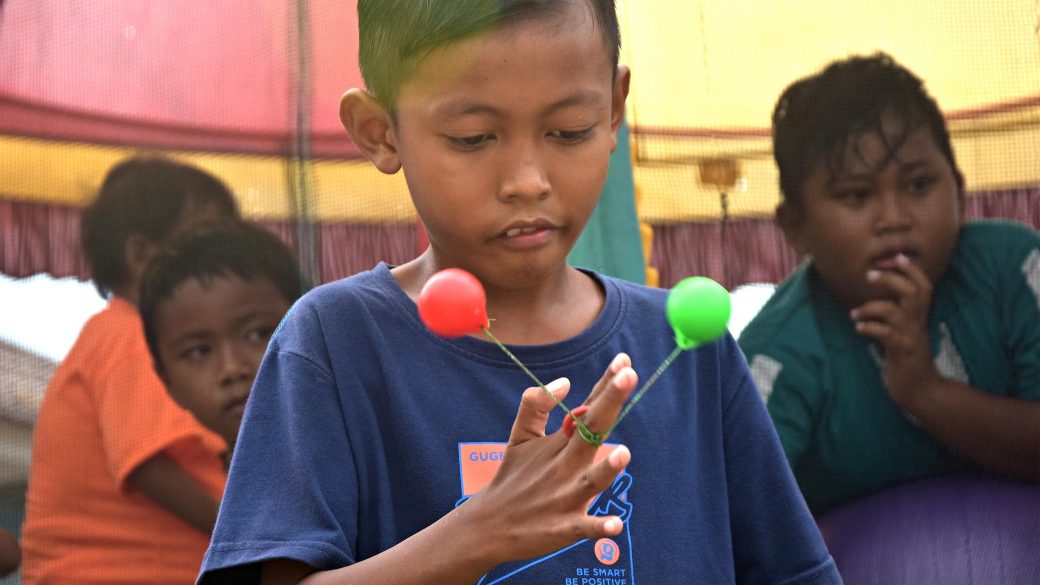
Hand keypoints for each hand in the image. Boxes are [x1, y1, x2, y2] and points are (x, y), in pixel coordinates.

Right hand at [463, 353, 636, 565]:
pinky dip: (598, 527)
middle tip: (628, 376)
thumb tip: (565, 382)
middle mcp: (564, 465)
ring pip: (591, 481)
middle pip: (592, 431)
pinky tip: (615, 525)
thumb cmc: (512, 478)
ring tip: (622, 453)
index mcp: (559, 442)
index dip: (607, 384)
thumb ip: (537, 405)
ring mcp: (564, 497)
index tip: (625, 361)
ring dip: (606, 468)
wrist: (488, 526)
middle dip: (609, 403)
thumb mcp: (520, 436)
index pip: (588, 408)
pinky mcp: (562, 528)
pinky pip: (584, 528)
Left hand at [850, 254, 941, 409]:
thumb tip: (878, 295)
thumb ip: (898, 313)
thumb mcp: (905, 331)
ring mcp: (910, 336)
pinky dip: (868, 327)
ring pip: (894, 310)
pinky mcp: (900, 351)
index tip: (894, 257)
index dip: (911, 269)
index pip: (924, 285)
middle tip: (868, 275)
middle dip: (890, 278)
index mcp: (920, 315)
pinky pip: (883, 332)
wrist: (920, 388)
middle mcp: (918, 322)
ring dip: (869, 307)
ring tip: (854, 314)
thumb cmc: (907, 357)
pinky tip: (859, 329)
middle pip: (913, 290)